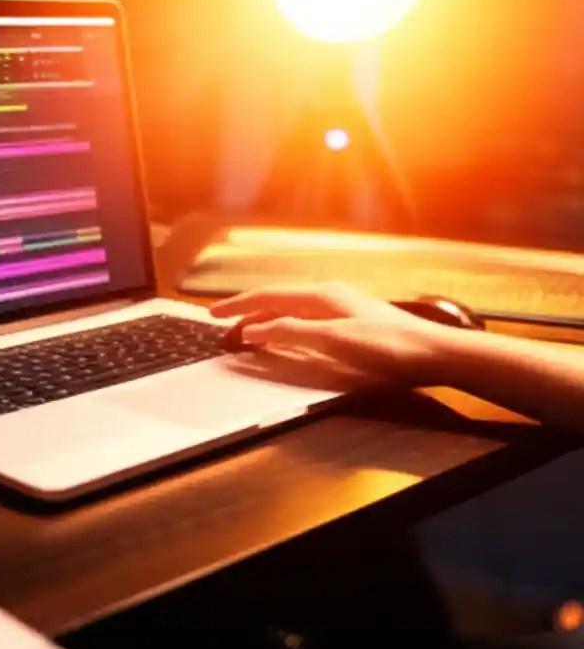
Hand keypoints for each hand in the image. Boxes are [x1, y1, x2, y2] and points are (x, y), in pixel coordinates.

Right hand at [209, 283, 453, 383]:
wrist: (436, 354)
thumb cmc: (389, 347)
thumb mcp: (333, 340)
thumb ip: (290, 333)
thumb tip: (252, 330)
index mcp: (322, 295)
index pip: (267, 297)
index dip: (237, 307)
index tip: (211, 315)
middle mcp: (330, 296)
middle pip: (277, 300)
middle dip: (247, 312)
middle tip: (222, 325)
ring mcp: (342, 309)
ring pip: (292, 310)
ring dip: (265, 319)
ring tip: (246, 331)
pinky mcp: (352, 324)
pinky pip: (306, 319)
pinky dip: (285, 326)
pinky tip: (286, 336)